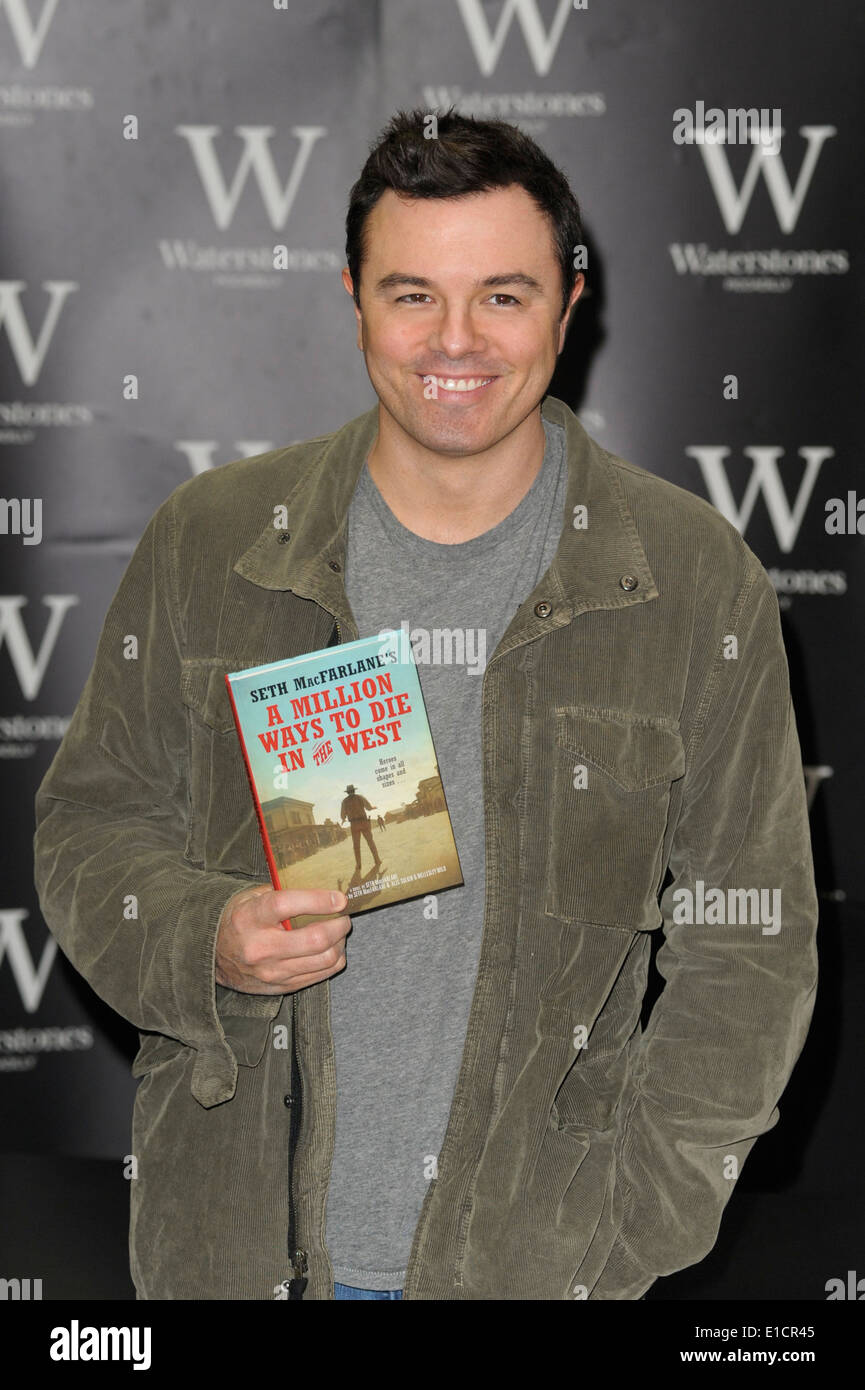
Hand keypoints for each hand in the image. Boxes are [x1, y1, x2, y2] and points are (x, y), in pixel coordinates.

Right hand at [215, 885, 349, 994]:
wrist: (213, 956)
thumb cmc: (238, 920)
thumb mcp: (251, 897)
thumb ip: (282, 891)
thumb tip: (321, 887)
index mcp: (249, 918)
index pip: (287, 905)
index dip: (318, 901)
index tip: (339, 898)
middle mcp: (260, 948)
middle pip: (315, 939)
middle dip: (339, 925)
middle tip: (343, 916)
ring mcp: (272, 972)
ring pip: (324, 959)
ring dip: (340, 943)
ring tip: (338, 931)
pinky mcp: (282, 987)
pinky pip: (321, 975)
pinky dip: (333, 959)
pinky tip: (330, 948)